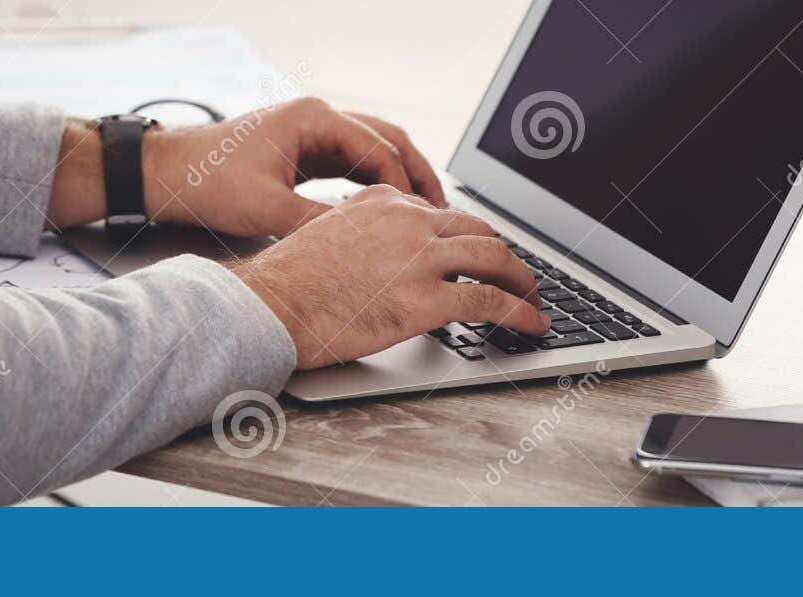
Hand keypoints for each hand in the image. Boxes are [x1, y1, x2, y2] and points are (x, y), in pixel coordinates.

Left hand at [142, 97, 445, 236]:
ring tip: (424, 213)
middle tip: (441, 210)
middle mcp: (318, 118)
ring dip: (400, 178)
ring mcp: (312, 131)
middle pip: (389, 140)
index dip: (405, 186)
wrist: (166, 174)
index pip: (379, 149)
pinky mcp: (305, 150)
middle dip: (417, 174)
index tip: (422, 219)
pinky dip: (375, 183)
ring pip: (374, 149)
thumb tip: (364, 245)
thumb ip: (319, 224)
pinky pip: (353, 162)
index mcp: (312, 118)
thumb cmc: (206, 182)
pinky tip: (388, 210)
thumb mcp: (266, 210)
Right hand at [229, 185, 549, 369]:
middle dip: (506, 256)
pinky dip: (520, 313)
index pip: (442, 214)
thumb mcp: (325, 238)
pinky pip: (490, 302)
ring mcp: (420, 257)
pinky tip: (533, 326)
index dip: (469, 240)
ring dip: (524, 282)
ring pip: (495, 259)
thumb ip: (362, 238)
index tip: (481, 258)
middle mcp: (407, 220)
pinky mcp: (427, 299)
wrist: (267, 306)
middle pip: (478, 230)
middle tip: (519, 278)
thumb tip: (381, 264)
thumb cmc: (283, 286)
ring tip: (535, 303)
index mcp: (381, 202)